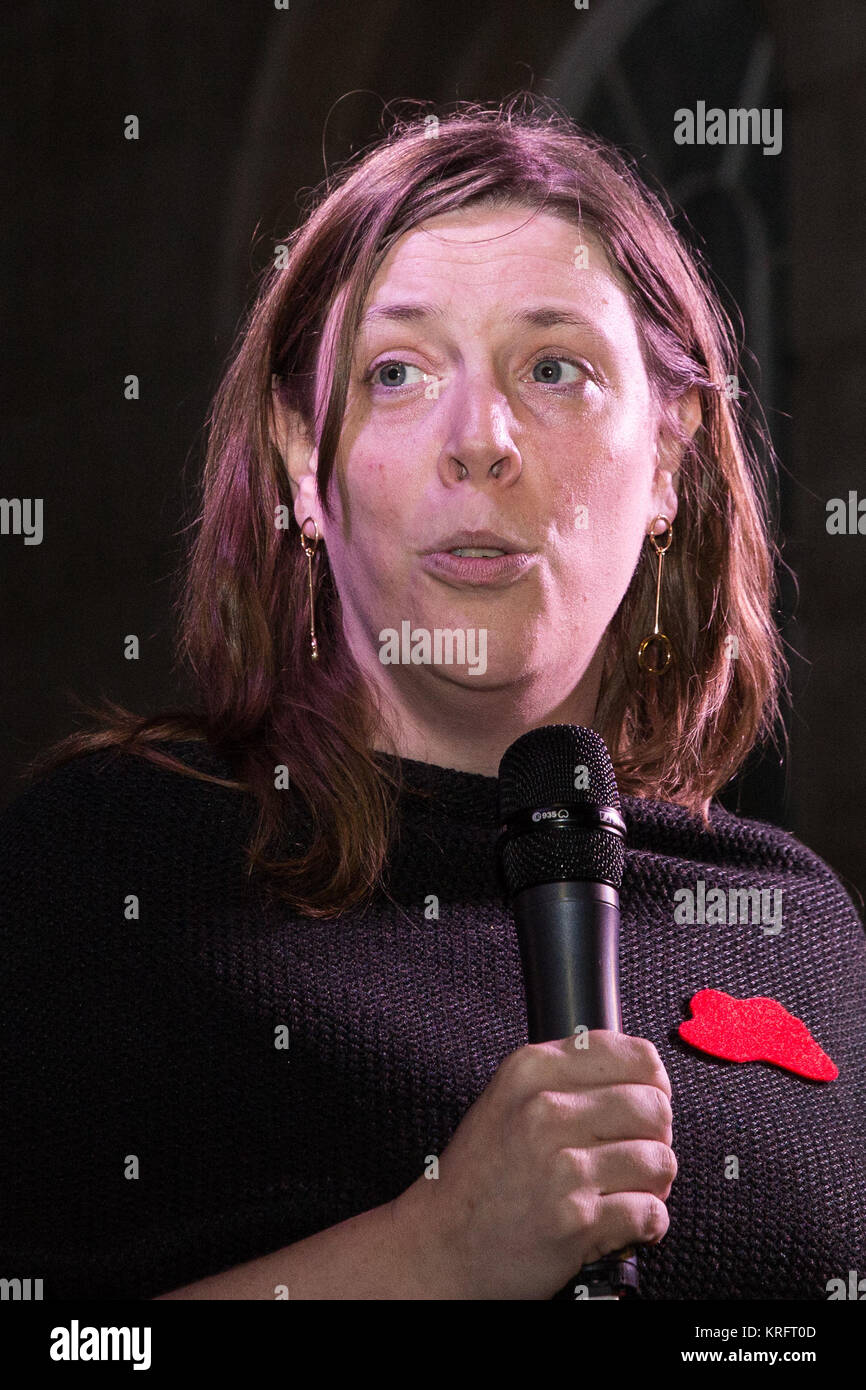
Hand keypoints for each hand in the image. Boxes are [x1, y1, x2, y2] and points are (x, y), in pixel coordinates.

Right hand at [392, 1031, 675, 1299]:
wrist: (441, 1245)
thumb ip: (565, 1077)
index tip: (651, 1100)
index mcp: (532, 1071)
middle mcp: (545, 1111)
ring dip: (654, 1182)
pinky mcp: (576, 1220)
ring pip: (660, 1159)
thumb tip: (643, 1074)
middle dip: (657, 1135)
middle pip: (655, 1106)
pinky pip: (650, 1212)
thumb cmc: (479, 1176)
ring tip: (630, 1189)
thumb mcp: (507, 1098)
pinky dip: (648, 1223)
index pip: (636, 1056)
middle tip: (638, 1153)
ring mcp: (562, 1167)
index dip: (655, 1082)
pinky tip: (625, 1222)